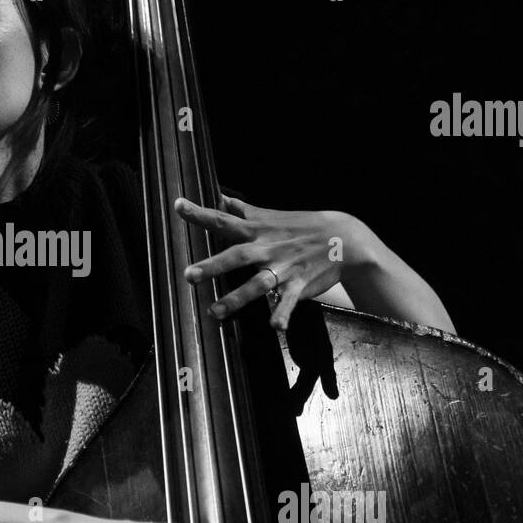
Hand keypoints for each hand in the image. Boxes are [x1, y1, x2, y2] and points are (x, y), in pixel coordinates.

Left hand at [173, 194, 368, 330]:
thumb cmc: (300, 226)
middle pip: (237, 256)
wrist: (344, 238)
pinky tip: (275, 326)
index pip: (223, 220)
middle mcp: (267, 249)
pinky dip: (282, 313)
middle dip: (213, 266)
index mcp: (257, 231)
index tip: (178, 205)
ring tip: (215, 312)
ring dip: (237, 298)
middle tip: (188, 276)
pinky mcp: (299, 285)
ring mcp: (283, 268)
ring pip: (258, 283)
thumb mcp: (270, 215)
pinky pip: (289, 301)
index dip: (200, 213)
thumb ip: (241, 210)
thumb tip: (218, 196)